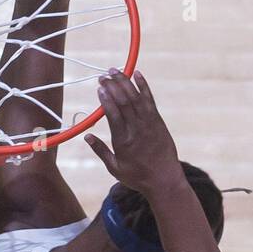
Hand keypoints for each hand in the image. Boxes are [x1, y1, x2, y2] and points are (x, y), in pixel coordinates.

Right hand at [85, 70, 181, 194]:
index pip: (113, 114)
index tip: (99, 88)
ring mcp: (149, 124)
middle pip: (123, 102)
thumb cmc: (138, 177)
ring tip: (114, 71)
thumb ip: (101, 151)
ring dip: (125, 82)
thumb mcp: (115, 168)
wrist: (165, 181)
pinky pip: (150, 100)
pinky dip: (143, 86)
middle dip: (112, 86)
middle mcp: (136, 130)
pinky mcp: (158, 122)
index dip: (106, 98)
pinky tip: (137, 74)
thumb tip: (87, 136)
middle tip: (103, 76)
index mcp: (123, 141)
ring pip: (136, 97)